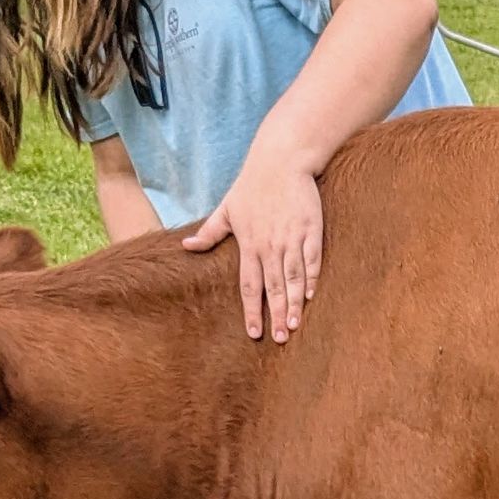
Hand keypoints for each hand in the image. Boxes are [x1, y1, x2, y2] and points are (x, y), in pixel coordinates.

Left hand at [182, 140, 323, 342]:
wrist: (281, 160)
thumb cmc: (251, 184)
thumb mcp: (226, 208)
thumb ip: (210, 232)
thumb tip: (186, 246)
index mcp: (249, 244)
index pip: (249, 285)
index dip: (252, 310)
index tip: (254, 332)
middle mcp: (270, 245)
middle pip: (273, 288)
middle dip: (276, 315)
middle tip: (279, 338)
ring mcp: (292, 239)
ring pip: (293, 278)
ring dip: (294, 304)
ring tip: (294, 326)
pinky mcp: (311, 230)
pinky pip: (312, 261)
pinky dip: (311, 279)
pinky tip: (310, 297)